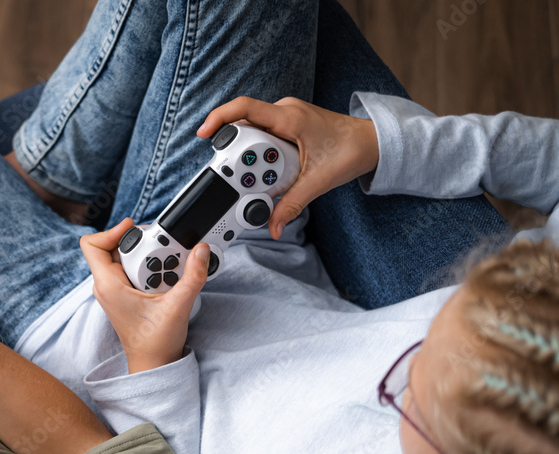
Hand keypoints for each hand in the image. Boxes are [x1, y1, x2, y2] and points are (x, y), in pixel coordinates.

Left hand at [81, 218, 206, 372]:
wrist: (153, 363)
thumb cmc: (155, 342)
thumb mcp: (178, 306)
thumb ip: (193, 276)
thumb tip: (201, 251)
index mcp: (109, 285)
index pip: (93, 244)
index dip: (111, 230)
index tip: (135, 229)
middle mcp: (107, 285)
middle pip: (117, 246)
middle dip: (143, 244)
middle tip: (165, 250)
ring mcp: (115, 289)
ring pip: (128, 257)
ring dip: (150, 256)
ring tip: (169, 266)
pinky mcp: (125, 293)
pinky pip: (134, 269)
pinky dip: (151, 267)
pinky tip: (167, 276)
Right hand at [197, 96, 378, 238]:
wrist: (371, 142)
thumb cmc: (350, 151)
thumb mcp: (318, 182)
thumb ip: (292, 204)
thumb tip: (272, 225)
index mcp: (289, 117)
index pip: (244, 108)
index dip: (218, 118)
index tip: (203, 134)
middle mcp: (283, 111)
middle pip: (243, 128)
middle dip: (237, 155)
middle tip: (241, 177)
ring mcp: (284, 117)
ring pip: (251, 134)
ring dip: (250, 158)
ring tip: (263, 177)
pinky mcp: (285, 126)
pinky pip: (261, 138)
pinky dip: (259, 156)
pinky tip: (267, 172)